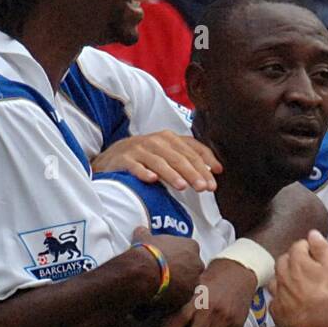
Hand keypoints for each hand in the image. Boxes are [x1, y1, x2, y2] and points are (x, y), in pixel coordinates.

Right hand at [91, 131, 220, 192]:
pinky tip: (152, 180)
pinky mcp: (124, 158)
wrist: (112, 158)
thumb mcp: (167, 155)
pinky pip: (135, 166)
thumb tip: (214, 171)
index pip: (192, 149)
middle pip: (178, 157)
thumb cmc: (145, 158)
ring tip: (182, 187)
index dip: (205, 163)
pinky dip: (143, 172)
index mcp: (169, 138)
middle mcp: (155, 141)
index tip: (216, 177)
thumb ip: (188, 160)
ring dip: (171, 174)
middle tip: (203, 188)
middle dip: (192, 172)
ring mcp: (139, 149)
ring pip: (159, 162)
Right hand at [136, 230, 201, 308]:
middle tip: (167, 273)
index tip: (168, 257)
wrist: (144, 273)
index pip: (189, 249)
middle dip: (182, 270)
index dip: (178, 254)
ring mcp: (194, 282)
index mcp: (191, 246)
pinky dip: (174, 296)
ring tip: (162, 286)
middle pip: (192, 267)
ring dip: (179, 284)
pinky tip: (161, 295)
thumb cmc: (146, 252)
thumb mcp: (144, 237)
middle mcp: (197, 264)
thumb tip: (141, 229)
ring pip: (188, 284)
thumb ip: (145, 233)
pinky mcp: (187, 297)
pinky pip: (181, 297)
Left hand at [271, 230, 327, 326]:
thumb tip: (312, 234)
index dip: (307, 250)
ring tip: (295, 288)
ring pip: (274, 282)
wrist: (325, 321)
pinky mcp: (277, 312)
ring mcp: (278, 294)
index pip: (297, 246)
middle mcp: (283, 275)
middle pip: (282, 262)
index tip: (313, 256)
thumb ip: (322, 248)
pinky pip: (274, 303)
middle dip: (291, 263)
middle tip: (305, 272)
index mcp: (296, 261)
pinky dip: (281, 302)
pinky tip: (290, 306)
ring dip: (282, 282)